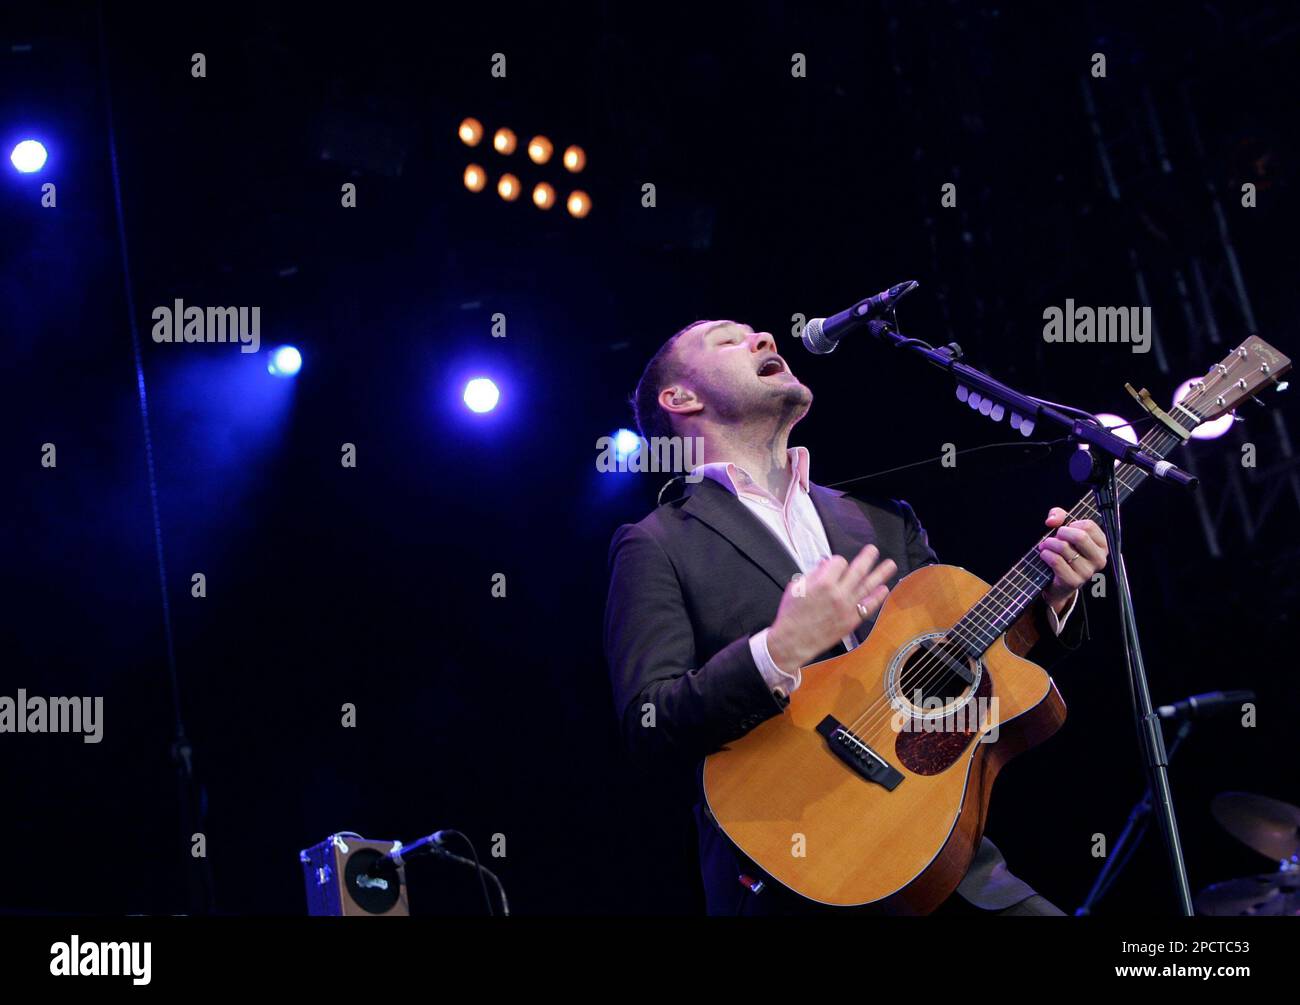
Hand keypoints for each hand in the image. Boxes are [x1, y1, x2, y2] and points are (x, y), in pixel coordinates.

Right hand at [767, 545, 895, 673]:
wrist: (793, 640)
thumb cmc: (792, 613)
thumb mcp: (797, 587)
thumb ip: (814, 574)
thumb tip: (826, 563)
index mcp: (823, 582)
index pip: (838, 562)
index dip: (837, 562)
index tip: (835, 565)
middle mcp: (838, 593)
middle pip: (858, 570)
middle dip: (867, 558)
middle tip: (873, 550)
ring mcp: (846, 607)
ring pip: (868, 586)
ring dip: (880, 574)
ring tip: (890, 565)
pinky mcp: (851, 620)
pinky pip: (868, 606)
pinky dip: (877, 597)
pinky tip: (884, 589)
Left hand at [1038, 507, 1107, 612]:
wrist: (1058, 583)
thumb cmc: (1064, 553)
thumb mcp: (1064, 530)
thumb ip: (1059, 516)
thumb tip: (1052, 520)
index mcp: (1102, 545)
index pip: (1089, 525)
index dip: (1072, 524)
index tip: (1066, 529)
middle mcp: (1099, 559)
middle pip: (1079, 536)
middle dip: (1061, 533)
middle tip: (1054, 537)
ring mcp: (1087, 572)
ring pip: (1064, 548)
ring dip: (1049, 544)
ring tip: (1046, 546)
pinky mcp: (1074, 581)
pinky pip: (1056, 561)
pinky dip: (1046, 554)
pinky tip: (1044, 555)